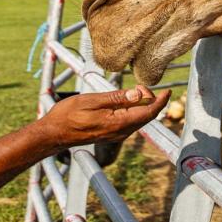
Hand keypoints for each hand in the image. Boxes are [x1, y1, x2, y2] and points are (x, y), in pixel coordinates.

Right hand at [42, 85, 170, 148]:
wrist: (54, 134)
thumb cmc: (68, 115)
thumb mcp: (92, 100)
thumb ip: (117, 98)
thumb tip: (138, 94)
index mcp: (118, 123)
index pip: (148, 113)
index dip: (160, 101)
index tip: (167, 91)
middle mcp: (121, 132)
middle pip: (146, 117)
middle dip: (150, 101)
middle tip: (141, 86)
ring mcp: (117, 135)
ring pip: (138, 120)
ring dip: (142, 106)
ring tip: (135, 91)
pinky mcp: (112, 134)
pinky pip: (130, 122)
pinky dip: (134, 111)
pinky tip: (127, 101)